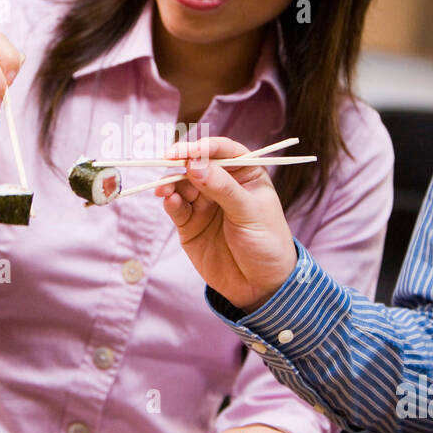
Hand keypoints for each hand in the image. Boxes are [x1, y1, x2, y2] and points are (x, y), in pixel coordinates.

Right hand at [156, 137, 296, 311]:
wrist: (261, 286)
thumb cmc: (267, 244)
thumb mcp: (250, 213)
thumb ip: (223, 188)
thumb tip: (195, 164)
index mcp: (245, 174)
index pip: (223, 150)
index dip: (203, 146)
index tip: (188, 150)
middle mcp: (222, 184)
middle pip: (196, 164)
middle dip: (181, 162)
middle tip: (168, 162)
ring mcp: (204, 203)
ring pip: (182, 184)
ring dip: (171, 182)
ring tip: (165, 189)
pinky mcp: (189, 224)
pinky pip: (176, 207)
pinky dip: (170, 202)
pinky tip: (169, 201)